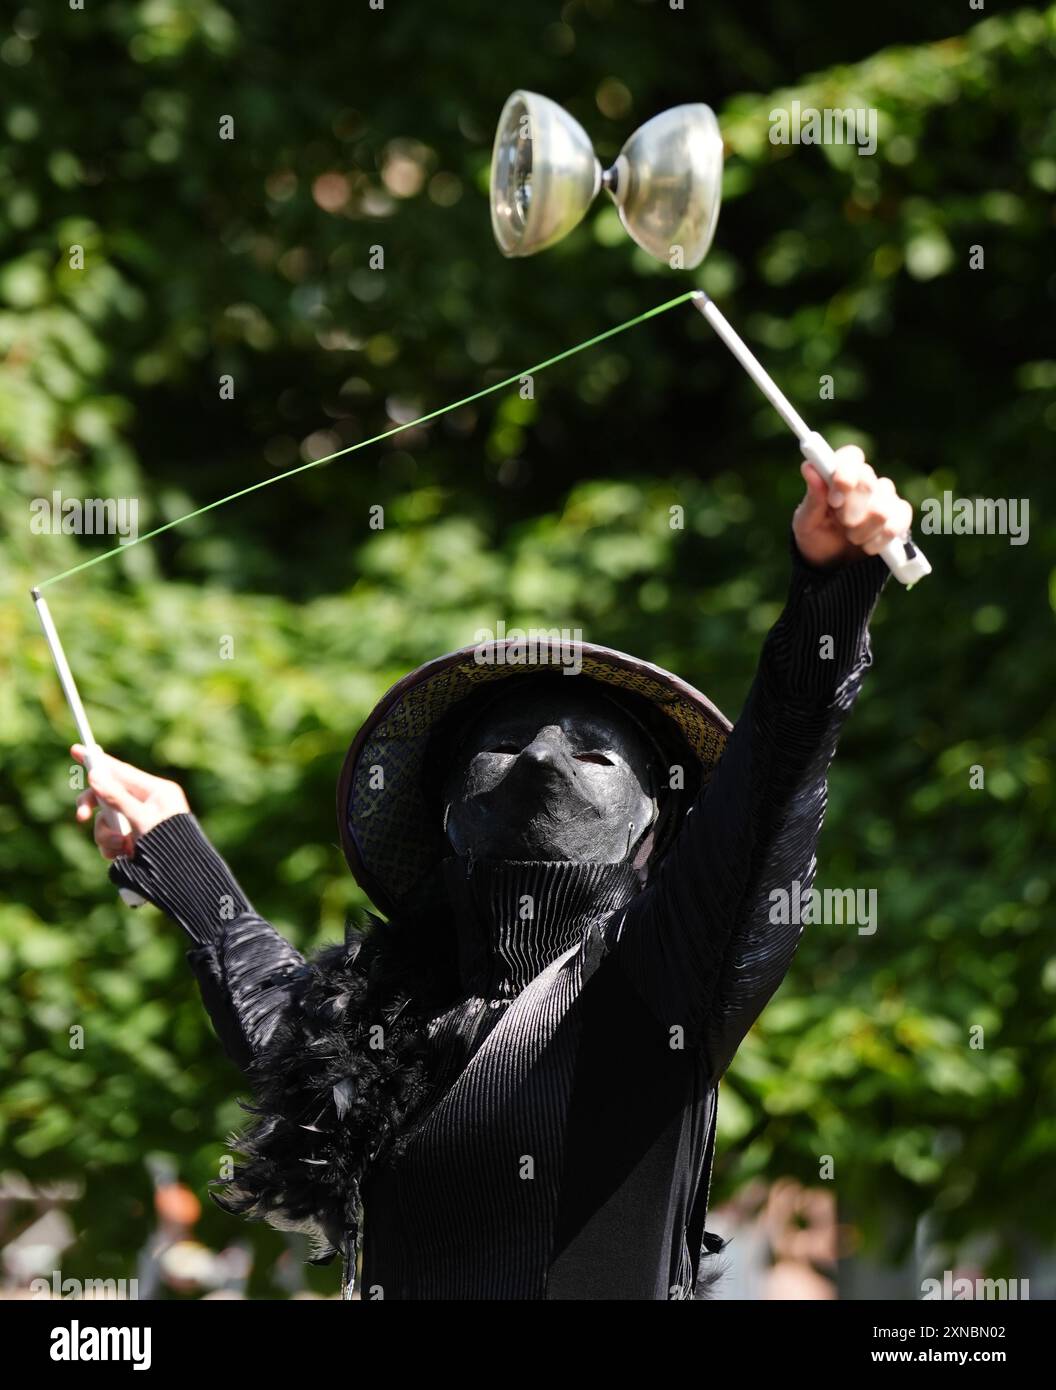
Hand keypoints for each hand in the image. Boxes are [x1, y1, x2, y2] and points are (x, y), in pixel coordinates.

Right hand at [72, 744, 189, 859]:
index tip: (76, 750)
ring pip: (106, 821)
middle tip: (82, 816)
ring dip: (106, 835)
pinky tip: (123, 856)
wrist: (182, 879)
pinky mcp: (133, 841)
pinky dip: (112, 848)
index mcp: (156, 791)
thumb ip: (117, 798)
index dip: (99, 762)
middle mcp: (147, 805)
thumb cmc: (170, 845)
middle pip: (108, 796)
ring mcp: (138, 824)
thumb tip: (95, 775)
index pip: (122, 771)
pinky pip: (110, 839)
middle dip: (94, 808)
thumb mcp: (142, 819)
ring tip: (122, 846)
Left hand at [792, 446, 913, 569]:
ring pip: (883, 507)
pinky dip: (882, 538)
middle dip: (851, 511)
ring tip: (852, 537)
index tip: (834, 500)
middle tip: (842, 524)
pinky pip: (900, 520)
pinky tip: (869, 546)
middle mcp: (864, 481)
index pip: (852, 456)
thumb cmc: (815, 537)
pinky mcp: (899, 516)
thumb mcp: (806, 522)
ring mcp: (885, 498)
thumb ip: (812, 498)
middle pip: (868, 483)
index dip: (846, 474)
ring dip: (864, 529)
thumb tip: (809, 467)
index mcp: (839, 475)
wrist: (832, 566)